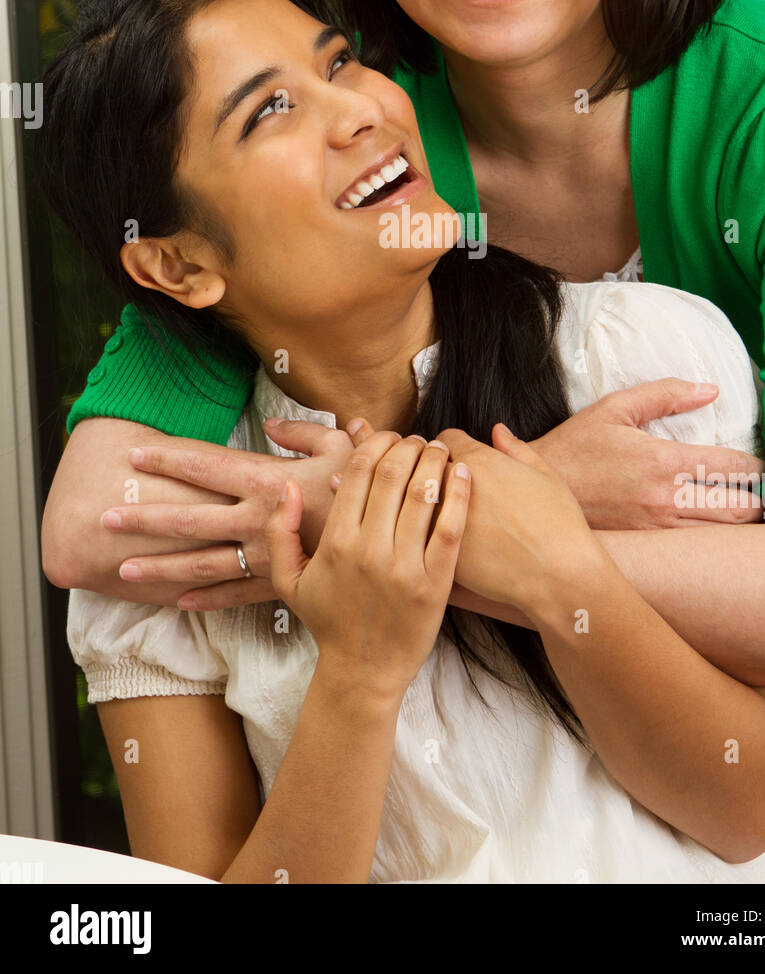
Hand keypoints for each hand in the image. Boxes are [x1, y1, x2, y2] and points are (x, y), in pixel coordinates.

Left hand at [105, 423, 352, 609]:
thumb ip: (304, 432)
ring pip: (199, 564)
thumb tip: (273, 423)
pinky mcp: (278, 583)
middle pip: (187, 520)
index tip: (134, 454)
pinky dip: (205, 600)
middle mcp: (254, 521)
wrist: (397, 541)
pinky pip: (234, 595)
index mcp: (266, 481)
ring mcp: (263, 557)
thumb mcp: (343, 445)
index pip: (204, 467)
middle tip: (104, 519)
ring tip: (121, 570)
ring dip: (158, 567)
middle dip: (143, 518)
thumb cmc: (370, 487)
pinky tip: (178, 603)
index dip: (167, 459)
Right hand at [267, 431, 469, 698]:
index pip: (359, 470)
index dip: (377, 442)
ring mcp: (404, 567)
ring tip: (441, 451)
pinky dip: (460, 494)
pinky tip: (463, 475)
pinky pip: (451, 527)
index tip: (389, 437)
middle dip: (409, 445)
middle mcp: (369, 550)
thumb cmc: (329, 622)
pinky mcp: (435, 583)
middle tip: (419, 440)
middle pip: (393, 473)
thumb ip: (280, 532)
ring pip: (424, 493)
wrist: (363, 672)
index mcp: (336, 542)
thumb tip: (289, 487)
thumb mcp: (289, 580)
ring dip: (435, 461)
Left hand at [433, 424, 596, 611]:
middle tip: (448, 485)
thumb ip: (516, 448)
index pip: (444, 438)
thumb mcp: (546, 475)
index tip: (458, 458)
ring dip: (428, 504)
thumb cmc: (560, 524)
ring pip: (419, 503)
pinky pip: (424, 537)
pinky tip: (448, 543)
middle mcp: (455, 487)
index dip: (452, 446)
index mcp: (480, 461)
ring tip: (445, 513)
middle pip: (425, 467)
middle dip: (433, 471)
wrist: (561, 576)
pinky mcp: (441, 554)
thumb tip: (497, 430)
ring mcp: (444, 522)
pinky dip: (431, 537)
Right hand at [528, 380, 764, 528]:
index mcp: (663, 460)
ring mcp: (657, 531)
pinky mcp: (648, 551)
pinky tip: (720, 540)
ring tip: (750, 517)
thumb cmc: (575, 448)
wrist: (535, 493)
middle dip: (762, 503)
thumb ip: (665, 393)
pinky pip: (697, 556)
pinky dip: (717, 547)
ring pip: (723, 538)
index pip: (734, 467)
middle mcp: (665, 500)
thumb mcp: (614, 408)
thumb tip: (710, 389)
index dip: (760, 468)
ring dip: (743, 527)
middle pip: (740, 510)